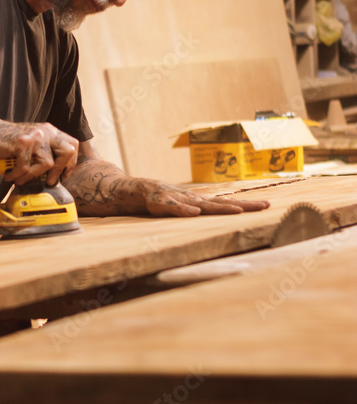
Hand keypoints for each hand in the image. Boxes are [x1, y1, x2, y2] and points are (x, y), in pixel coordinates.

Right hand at [0, 119, 78, 184]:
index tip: (63, 174)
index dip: (71, 162)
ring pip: (47, 163)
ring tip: (20, 179)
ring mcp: (35, 136)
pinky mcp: (23, 143)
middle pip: (67, 151)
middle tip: (50, 180)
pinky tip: (9, 175)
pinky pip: (26, 167)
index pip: (72, 145)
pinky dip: (16, 175)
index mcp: (50, 131)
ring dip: (33, 176)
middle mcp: (45, 132)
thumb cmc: (8, 141)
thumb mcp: (32, 142)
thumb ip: (43, 152)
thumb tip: (54, 175)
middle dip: (60, 170)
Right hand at [138, 180, 269, 217]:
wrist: (136, 189)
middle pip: (222, 203)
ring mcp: (179, 200)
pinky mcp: (161, 202)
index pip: (228, 203)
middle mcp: (194, 199)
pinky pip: (174, 208)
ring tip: (237, 211)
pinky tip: (194, 213)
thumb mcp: (184, 206)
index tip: (267, 205)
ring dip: (220, 208)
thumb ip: (199, 210)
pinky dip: (184, 210)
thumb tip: (217, 213)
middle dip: (244, 205)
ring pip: (203, 205)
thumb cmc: (162, 199)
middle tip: (264, 206)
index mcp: (200, 202)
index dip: (246, 205)